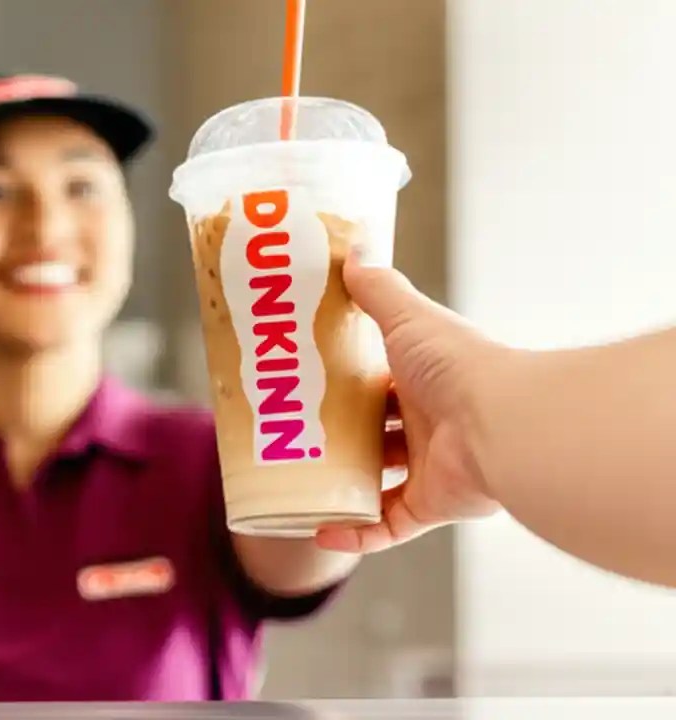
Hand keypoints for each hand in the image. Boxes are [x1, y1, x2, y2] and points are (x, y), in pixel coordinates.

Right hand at [316, 251, 502, 552]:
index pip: (381, 384)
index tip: (304, 384)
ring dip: (341, 486)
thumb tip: (351, 251)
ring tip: (295, 482)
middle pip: (377, 435)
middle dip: (338, 437)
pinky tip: (318, 529)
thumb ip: (377, 290)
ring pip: (379, 482)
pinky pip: (386, 527)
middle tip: (289, 435)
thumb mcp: (407, 319)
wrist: (503, 425)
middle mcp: (431, 427)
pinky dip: (354, 533)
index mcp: (425, 382)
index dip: (346, 384)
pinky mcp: (431, 507)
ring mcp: (431, 469)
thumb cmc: (460, 367)